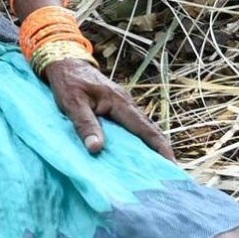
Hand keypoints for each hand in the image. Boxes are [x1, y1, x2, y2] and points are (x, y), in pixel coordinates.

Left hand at [43, 57, 174, 160]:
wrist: (65, 62)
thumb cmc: (68, 82)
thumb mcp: (72, 103)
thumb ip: (85, 124)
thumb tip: (97, 149)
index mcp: (120, 102)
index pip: (145, 128)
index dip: (160, 147)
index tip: (172, 166)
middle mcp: (127, 103)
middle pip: (149, 130)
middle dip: (161, 151)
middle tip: (169, 175)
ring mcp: (124, 105)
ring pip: (142, 128)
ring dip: (150, 147)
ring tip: (157, 170)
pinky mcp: (117, 107)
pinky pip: (132, 126)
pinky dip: (138, 140)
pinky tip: (137, 154)